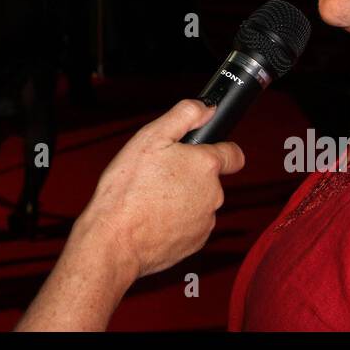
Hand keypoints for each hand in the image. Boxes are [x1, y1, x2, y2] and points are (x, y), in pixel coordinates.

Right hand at [76, 99, 243, 281]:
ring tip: (151, 198)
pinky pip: (191, 224)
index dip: (220, 149)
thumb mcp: (150, 138)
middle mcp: (213, 194)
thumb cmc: (128, 188)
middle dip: (189, 175)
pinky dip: (176, 220)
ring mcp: (205, 221)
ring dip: (183, 198)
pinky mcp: (195, 242)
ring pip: (199, 202)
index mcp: (205, 166)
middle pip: (210, 179)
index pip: (234, 154)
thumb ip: (184, 116)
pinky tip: (153, 218)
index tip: (203, 151)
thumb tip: (207, 107)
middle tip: (158, 175)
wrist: (115, 239)